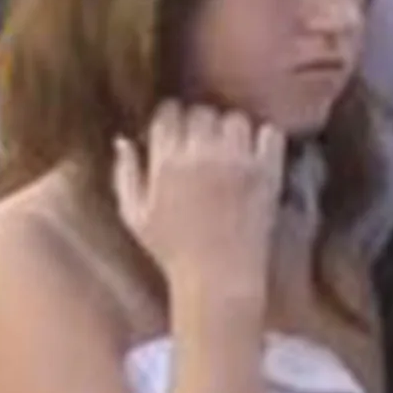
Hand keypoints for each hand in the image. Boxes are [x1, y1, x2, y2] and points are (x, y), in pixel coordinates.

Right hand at [113, 104, 283, 298]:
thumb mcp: (136, 217)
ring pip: (235, 118)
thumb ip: (125, 174)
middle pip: (202, 111)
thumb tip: (122, 139)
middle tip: (204, 145)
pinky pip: (270, 133)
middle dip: (201, 124)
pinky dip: (265, 138)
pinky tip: (256, 155)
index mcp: (166, 163)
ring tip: (230, 151)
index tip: (177, 133)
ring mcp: (237, 163)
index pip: (169, 112)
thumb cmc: (173, 252)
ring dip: (232, 130)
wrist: (219, 280)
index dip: (172, 120)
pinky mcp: (267, 173)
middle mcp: (201, 156)